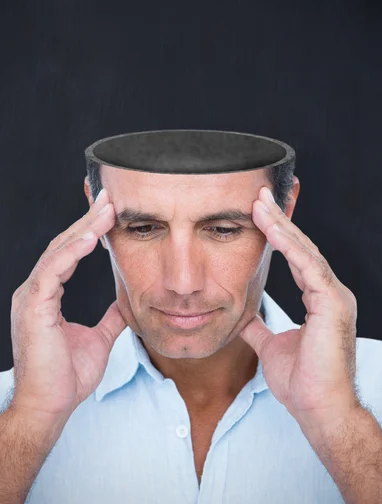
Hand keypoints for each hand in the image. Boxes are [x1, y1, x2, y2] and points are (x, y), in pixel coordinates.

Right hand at [9, 188, 126, 421]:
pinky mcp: (33, 307)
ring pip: (58, 251)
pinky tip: (91, 236)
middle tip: (110, 197)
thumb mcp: (98, 338)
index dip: (88, 230)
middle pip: (64, 244)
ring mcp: (32, 296)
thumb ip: (109, 317)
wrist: (49, 407)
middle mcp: (37, 290)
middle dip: (88, 219)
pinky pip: (53, 271)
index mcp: (48, 295)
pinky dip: (72, 251)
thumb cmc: (66, 376)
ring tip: (107, 208)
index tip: (110, 211)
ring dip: (84, 228)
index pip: (69, 252)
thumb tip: (125, 303)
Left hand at [240, 186, 360, 432]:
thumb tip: (244, 319)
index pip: (296, 257)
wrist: (319, 411)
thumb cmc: (302, 383)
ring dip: (281, 226)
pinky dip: (290, 246)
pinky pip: (309, 266)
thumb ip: (261, 330)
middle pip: (301, 247)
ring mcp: (335, 296)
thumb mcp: (271, 347)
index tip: (259, 213)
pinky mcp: (334, 303)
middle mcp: (330, 293)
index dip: (278, 235)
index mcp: (319, 299)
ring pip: (305, 251)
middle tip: (259, 195)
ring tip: (260, 204)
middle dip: (279, 220)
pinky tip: (272, 228)